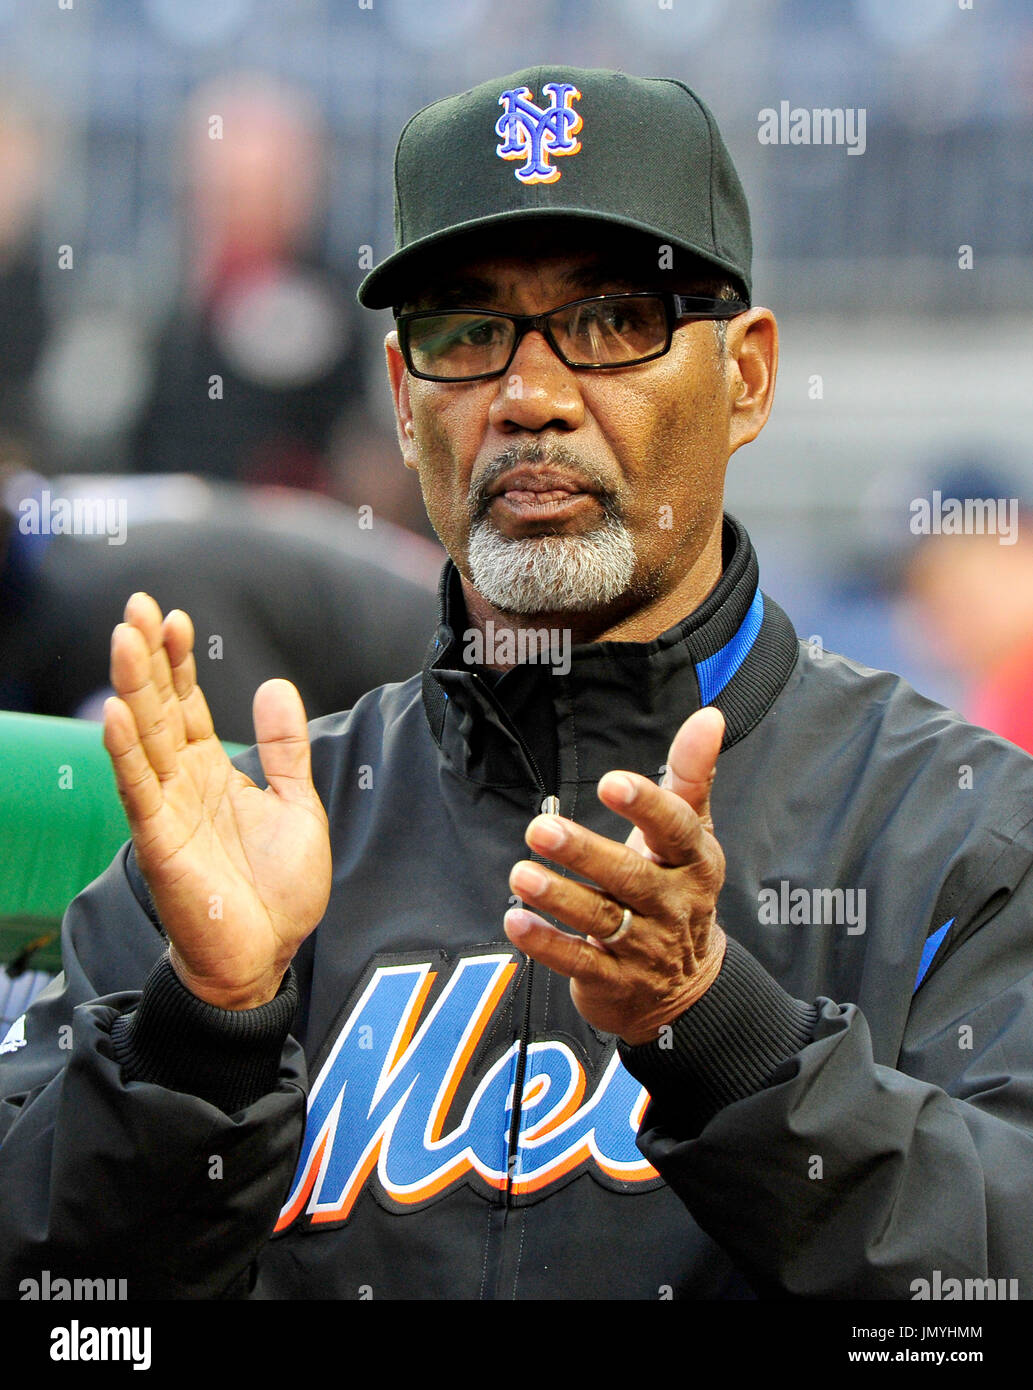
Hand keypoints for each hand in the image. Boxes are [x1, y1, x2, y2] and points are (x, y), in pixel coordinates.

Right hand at [102, 592, 331, 1009]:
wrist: (268, 956)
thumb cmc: (279, 889)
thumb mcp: (296, 805)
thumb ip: (284, 748)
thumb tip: (273, 685)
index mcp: (213, 771)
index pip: (187, 704)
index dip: (178, 661)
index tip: (172, 615)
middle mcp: (183, 783)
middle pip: (158, 708)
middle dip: (147, 657)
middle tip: (135, 603)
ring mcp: (168, 811)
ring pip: (143, 739)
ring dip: (132, 688)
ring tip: (123, 637)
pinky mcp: (161, 843)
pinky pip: (140, 792)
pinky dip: (126, 754)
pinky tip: (116, 714)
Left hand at [503, 706, 726, 1044]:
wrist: (685, 986)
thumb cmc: (676, 888)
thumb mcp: (691, 834)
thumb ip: (691, 775)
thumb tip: (709, 716)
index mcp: (694, 862)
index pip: (675, 830)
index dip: (647, 806)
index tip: (611, 782)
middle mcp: (672, 905)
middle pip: (629, 877)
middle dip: (585, 854)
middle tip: (541, 829)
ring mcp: (644, 948)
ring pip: (601, 920)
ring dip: (559, 897)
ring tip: (521, 875)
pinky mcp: (613, 981)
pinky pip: (578, 963)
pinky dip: (547, 945)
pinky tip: (517, 922)